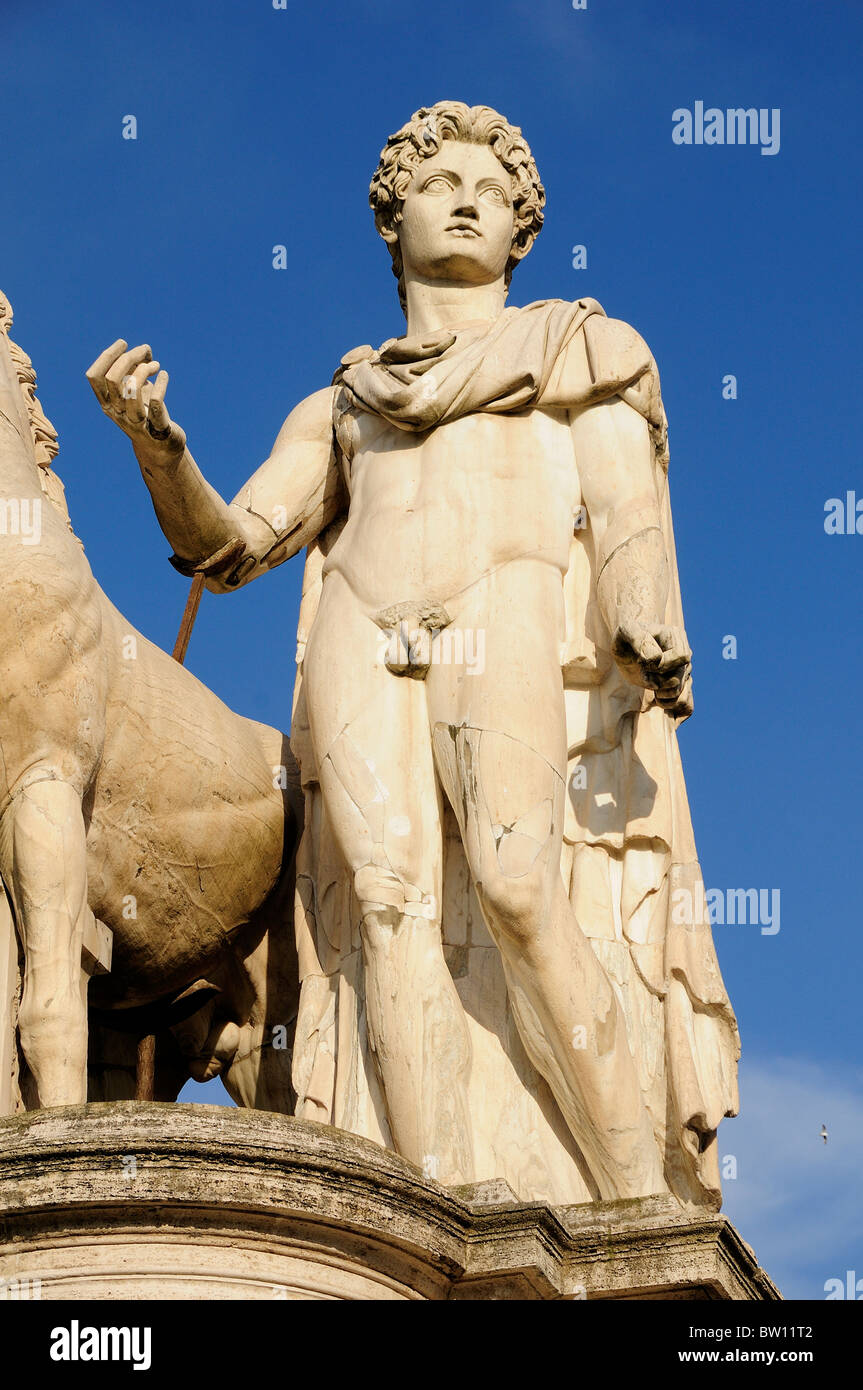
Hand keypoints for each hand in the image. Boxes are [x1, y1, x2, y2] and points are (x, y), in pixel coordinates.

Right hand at [86, 339, 186, 458]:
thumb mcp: (135, 392)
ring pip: (131, 390)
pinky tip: (164, 375)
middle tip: (145, 351)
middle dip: (129, 358)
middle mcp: (117, 413)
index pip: (95, 376)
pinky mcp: (156, 429)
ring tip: (156, 365)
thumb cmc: (146, 414)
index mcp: (107, 403)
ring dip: (145, 370)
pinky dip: (161, 385)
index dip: (107, 356)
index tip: (123, 343)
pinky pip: (155, 404)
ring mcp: (135, 422)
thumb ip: (135, 372)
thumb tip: (144, 349)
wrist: (160, 448)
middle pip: (113, 378)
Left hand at [612, 621, 692, 715]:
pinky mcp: (680, 684)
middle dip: (659, 680)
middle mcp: (684, 652)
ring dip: (662, 694)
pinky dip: (670, 705)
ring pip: (680, 691)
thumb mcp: (625, 632)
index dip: (663, 664)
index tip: (643, 663)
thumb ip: (638, 639)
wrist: (626, 651)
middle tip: (645, 675)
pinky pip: (685, 702)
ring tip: (649, 685)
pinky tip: (657, 698)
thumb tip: (656, 658)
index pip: (681, 656)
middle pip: (680, 676)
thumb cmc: (626, 638)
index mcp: (675, 636)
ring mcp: (684, 669)